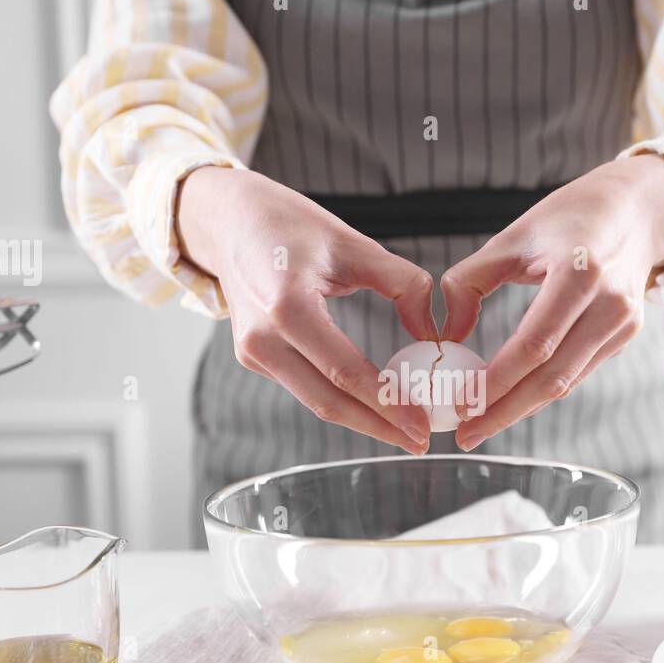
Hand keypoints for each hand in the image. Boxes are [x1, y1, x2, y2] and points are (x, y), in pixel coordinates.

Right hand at [177, 167, 437, 453]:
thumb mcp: (353, 243)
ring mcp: (252, 352)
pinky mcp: (253, 358)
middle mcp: (263, 338)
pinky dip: (339, 399)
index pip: (345, 371)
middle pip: (328, 401)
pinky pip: (303, 386)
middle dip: (378, 427)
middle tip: (420, 441)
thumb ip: (403, 285)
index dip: (387, 404)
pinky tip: (371, 404)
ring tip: (403, 429)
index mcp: (287, 306)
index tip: (422, 425)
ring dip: (361, 420)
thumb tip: (434, 333)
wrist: (230, 221)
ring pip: (315, 401)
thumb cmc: (290, 225)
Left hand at [441, 155, 663, 450]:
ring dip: (521, 409)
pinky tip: (512, 401)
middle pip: (552, 377)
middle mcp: (609, 303)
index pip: (534, 346)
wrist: (638, 208)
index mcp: (579, 272)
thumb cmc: (569, 217)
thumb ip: (469, 282)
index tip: (460, 404)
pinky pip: (578, 372)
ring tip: (481, 426)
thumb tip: (448, 334)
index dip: (496, 382)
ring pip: (566, 383)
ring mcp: (623, 324)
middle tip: (467, 436)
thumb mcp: (512, 236)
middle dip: (505, 412)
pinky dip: (542, 390)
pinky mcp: (626, 335)